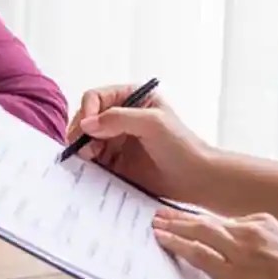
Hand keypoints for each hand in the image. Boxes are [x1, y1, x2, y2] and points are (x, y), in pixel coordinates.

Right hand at [66, 85, 208, 201]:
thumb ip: (119, 118)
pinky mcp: (115, 163)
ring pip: (87, 140)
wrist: (196, 180)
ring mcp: (117, 140)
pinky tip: (91, 170)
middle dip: (81, 131)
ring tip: (89, 160)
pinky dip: (87, 165)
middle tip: (82, 148)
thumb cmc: (181, 146)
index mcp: (131, 98)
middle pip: (87, 119)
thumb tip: (87, 124)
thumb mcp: (152, 123)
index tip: (87, 129)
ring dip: (82, 148)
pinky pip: (93, 161)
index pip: (96, 98)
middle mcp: (121, 116)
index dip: (87, 111)